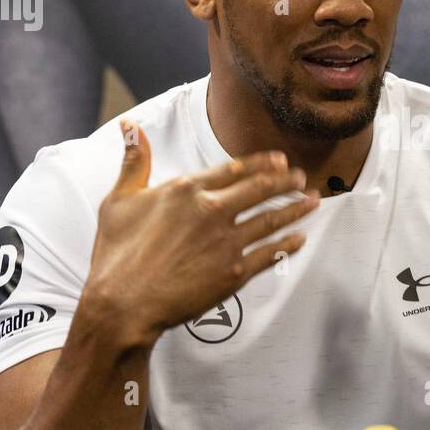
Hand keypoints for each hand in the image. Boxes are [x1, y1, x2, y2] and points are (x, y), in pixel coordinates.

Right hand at [84, 120, 319, 339]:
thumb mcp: (119, 200)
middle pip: (260, 189)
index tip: (279, 160)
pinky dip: (288, 245)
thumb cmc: (116, 254)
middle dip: (286, 182)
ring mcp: (226, 242)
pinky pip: (270, 254)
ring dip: (295, 209)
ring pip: (271, 219)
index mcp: (187, 190)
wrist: (122, 304)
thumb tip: (129, 124)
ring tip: (312, 201)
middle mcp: (212, 210)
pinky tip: (300, 239)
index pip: (234, 168)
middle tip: (300, 178)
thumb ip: (134, 161)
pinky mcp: (234, 272)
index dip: (261, 163)